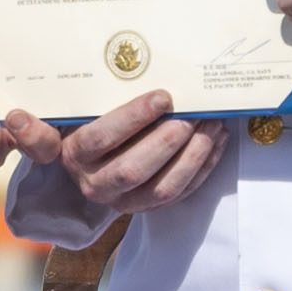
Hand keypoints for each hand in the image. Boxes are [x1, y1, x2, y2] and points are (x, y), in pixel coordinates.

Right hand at [56, 86, 225, 221]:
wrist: (94, 156)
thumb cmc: (94, 123)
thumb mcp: (87, 108)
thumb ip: (101, 99)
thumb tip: (114, 84)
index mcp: (76, 154)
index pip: (101, 138)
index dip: (134, 117)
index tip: (163, 97)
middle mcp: (96, 183)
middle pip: (133, 169)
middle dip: (168, 141)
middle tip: (193, 116)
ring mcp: (124, 200)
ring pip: (163, 188)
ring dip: (192, 156)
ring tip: (211, 126)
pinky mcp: (150, 207)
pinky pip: (182, 193)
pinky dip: (203, 167)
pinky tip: (215, 141)